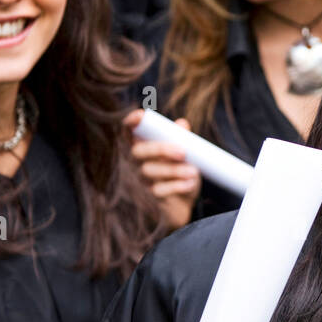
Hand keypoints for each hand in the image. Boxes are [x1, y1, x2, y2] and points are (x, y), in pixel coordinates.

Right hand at [125, 109, 199, 231]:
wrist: (183, 206)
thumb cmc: (181, 174)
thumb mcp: (185, 155)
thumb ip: (181, 138)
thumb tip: (182, 124)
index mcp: (142, 147)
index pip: (128, 132)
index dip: (130, 123)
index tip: (140, 116)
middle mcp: (135, 163)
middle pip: (138, 151)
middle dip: (160, 149)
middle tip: (183, 152)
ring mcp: (139, 181)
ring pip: (149, 171)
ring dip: (174, 170)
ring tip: (193, 171)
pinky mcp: (148, 199)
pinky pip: (158, 190)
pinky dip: (177, 186)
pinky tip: (190, 184)